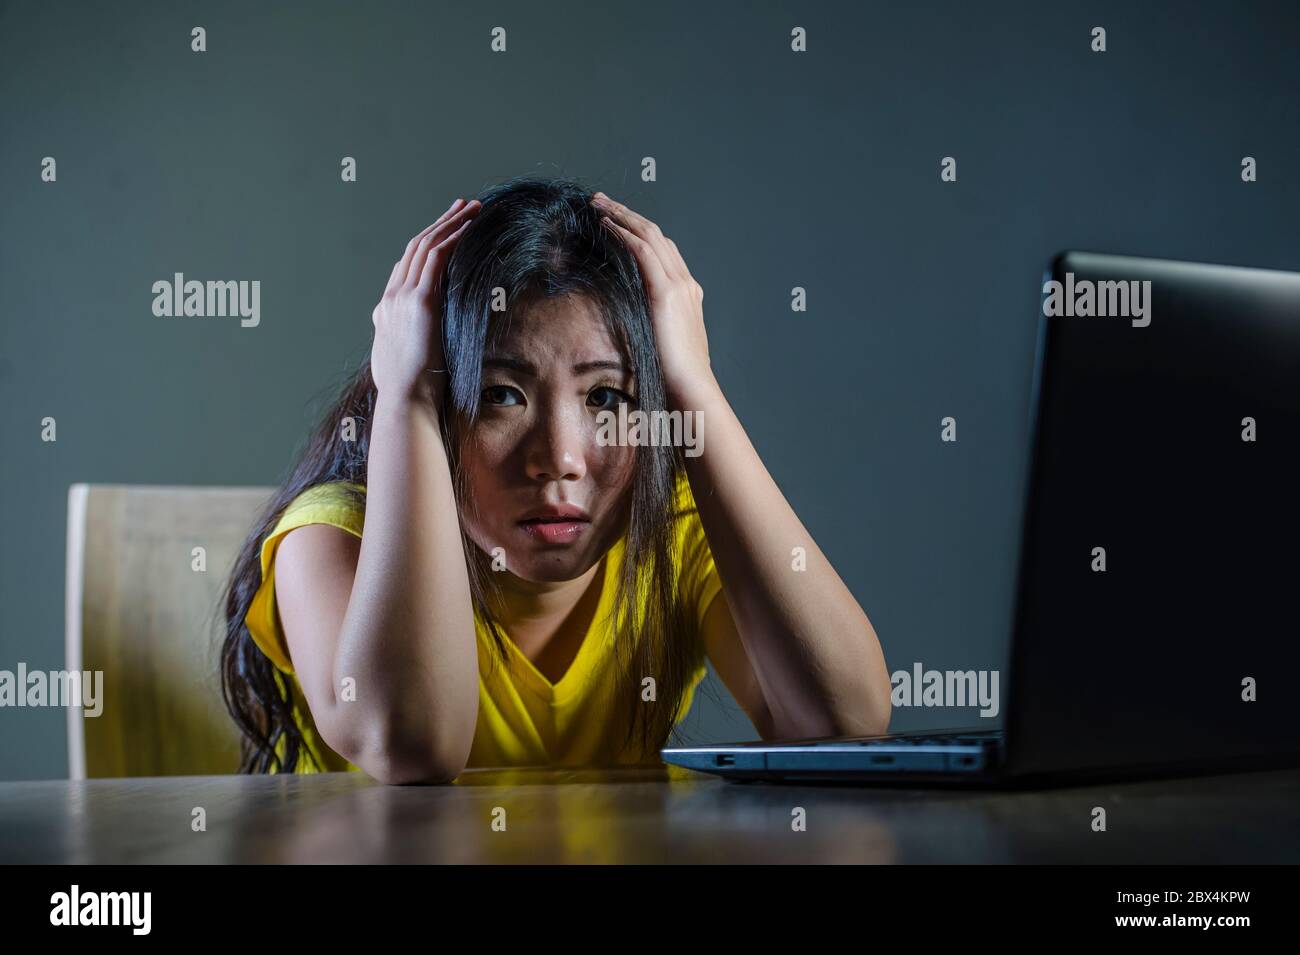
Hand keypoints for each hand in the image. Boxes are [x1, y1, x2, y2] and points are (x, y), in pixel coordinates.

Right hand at [371, 198, 480, 406]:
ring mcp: (402, 298)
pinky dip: (452, 238)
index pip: (405, 268)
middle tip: (461, 207)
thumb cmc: (410, 393)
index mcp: (385, 313)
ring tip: (472, 208)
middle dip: (440, 224)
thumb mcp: (405, 365)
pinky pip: (436, 258)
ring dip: (450, 223)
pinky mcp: (419, 302)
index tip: (445, 233)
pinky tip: (468, 227)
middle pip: (415, 249)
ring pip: (426, 246)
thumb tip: (423, 347)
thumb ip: (412, 348)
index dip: (426, 246)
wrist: (405, 401)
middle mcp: (390, 299)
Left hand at [591, 192, 713, 403]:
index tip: (616, 223)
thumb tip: (628, 332)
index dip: (639, 233)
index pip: (664, 252)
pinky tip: (606, 225)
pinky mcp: (666, 292)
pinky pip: (642, 251)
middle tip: (601, 202)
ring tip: (598, 204)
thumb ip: (650, 331)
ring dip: (622, 215)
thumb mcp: (663, 347)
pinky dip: (624, 233)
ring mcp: (679, 286)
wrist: (691, 388)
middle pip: (657, 235)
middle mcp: (686, 284)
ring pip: (649, 235)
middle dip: (628, 215)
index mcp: (688, 295)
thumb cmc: (674, 378)